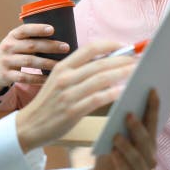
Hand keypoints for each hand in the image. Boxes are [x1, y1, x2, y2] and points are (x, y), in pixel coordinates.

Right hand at [0, 24, 71, 96]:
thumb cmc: (13, 53)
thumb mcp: (16, 42)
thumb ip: (31, 38)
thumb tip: (63, 33)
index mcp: (12, 36)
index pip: (24, 30)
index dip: (37, 29)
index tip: (52, 29)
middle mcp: (7, 47)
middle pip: (31, 46)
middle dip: (50, 46)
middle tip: (66, 47)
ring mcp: (5, 61)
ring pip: (29, 62)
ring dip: (47, 63)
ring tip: (61, 64)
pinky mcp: (5, 75)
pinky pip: (24, 77)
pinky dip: (38, 78)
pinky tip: (49, 78)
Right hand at [15, 41, 135, 152]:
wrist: (30, 125)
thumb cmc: (49, 103)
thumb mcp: (58, 81)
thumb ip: (78, 72)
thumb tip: (105, 63)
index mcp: (62, 67)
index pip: (90, 48)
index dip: (111, 45)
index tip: (126, 47)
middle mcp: (65, 77)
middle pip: (99, 63)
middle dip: (123, 59)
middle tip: (140, 59)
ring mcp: (68, 94)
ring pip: (101, 79)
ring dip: (122, 73)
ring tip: (138, 71)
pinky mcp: (72, 110)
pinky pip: (97, 99)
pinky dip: (113, 93)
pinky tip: (126, 91)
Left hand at [70, 90, 158, 169]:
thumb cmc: (107, 154)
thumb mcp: (111, 136)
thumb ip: (119, 122)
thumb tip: (121, 98)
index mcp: (147, 143)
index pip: (152, 122)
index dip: (153, 107)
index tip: (151, 90)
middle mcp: (150, 157)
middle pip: (147, 140)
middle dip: (139, 127)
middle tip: (128, 114)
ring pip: (139, 158)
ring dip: (128, 146)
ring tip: (116, 136)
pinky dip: (121, 163)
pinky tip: (113, 153)